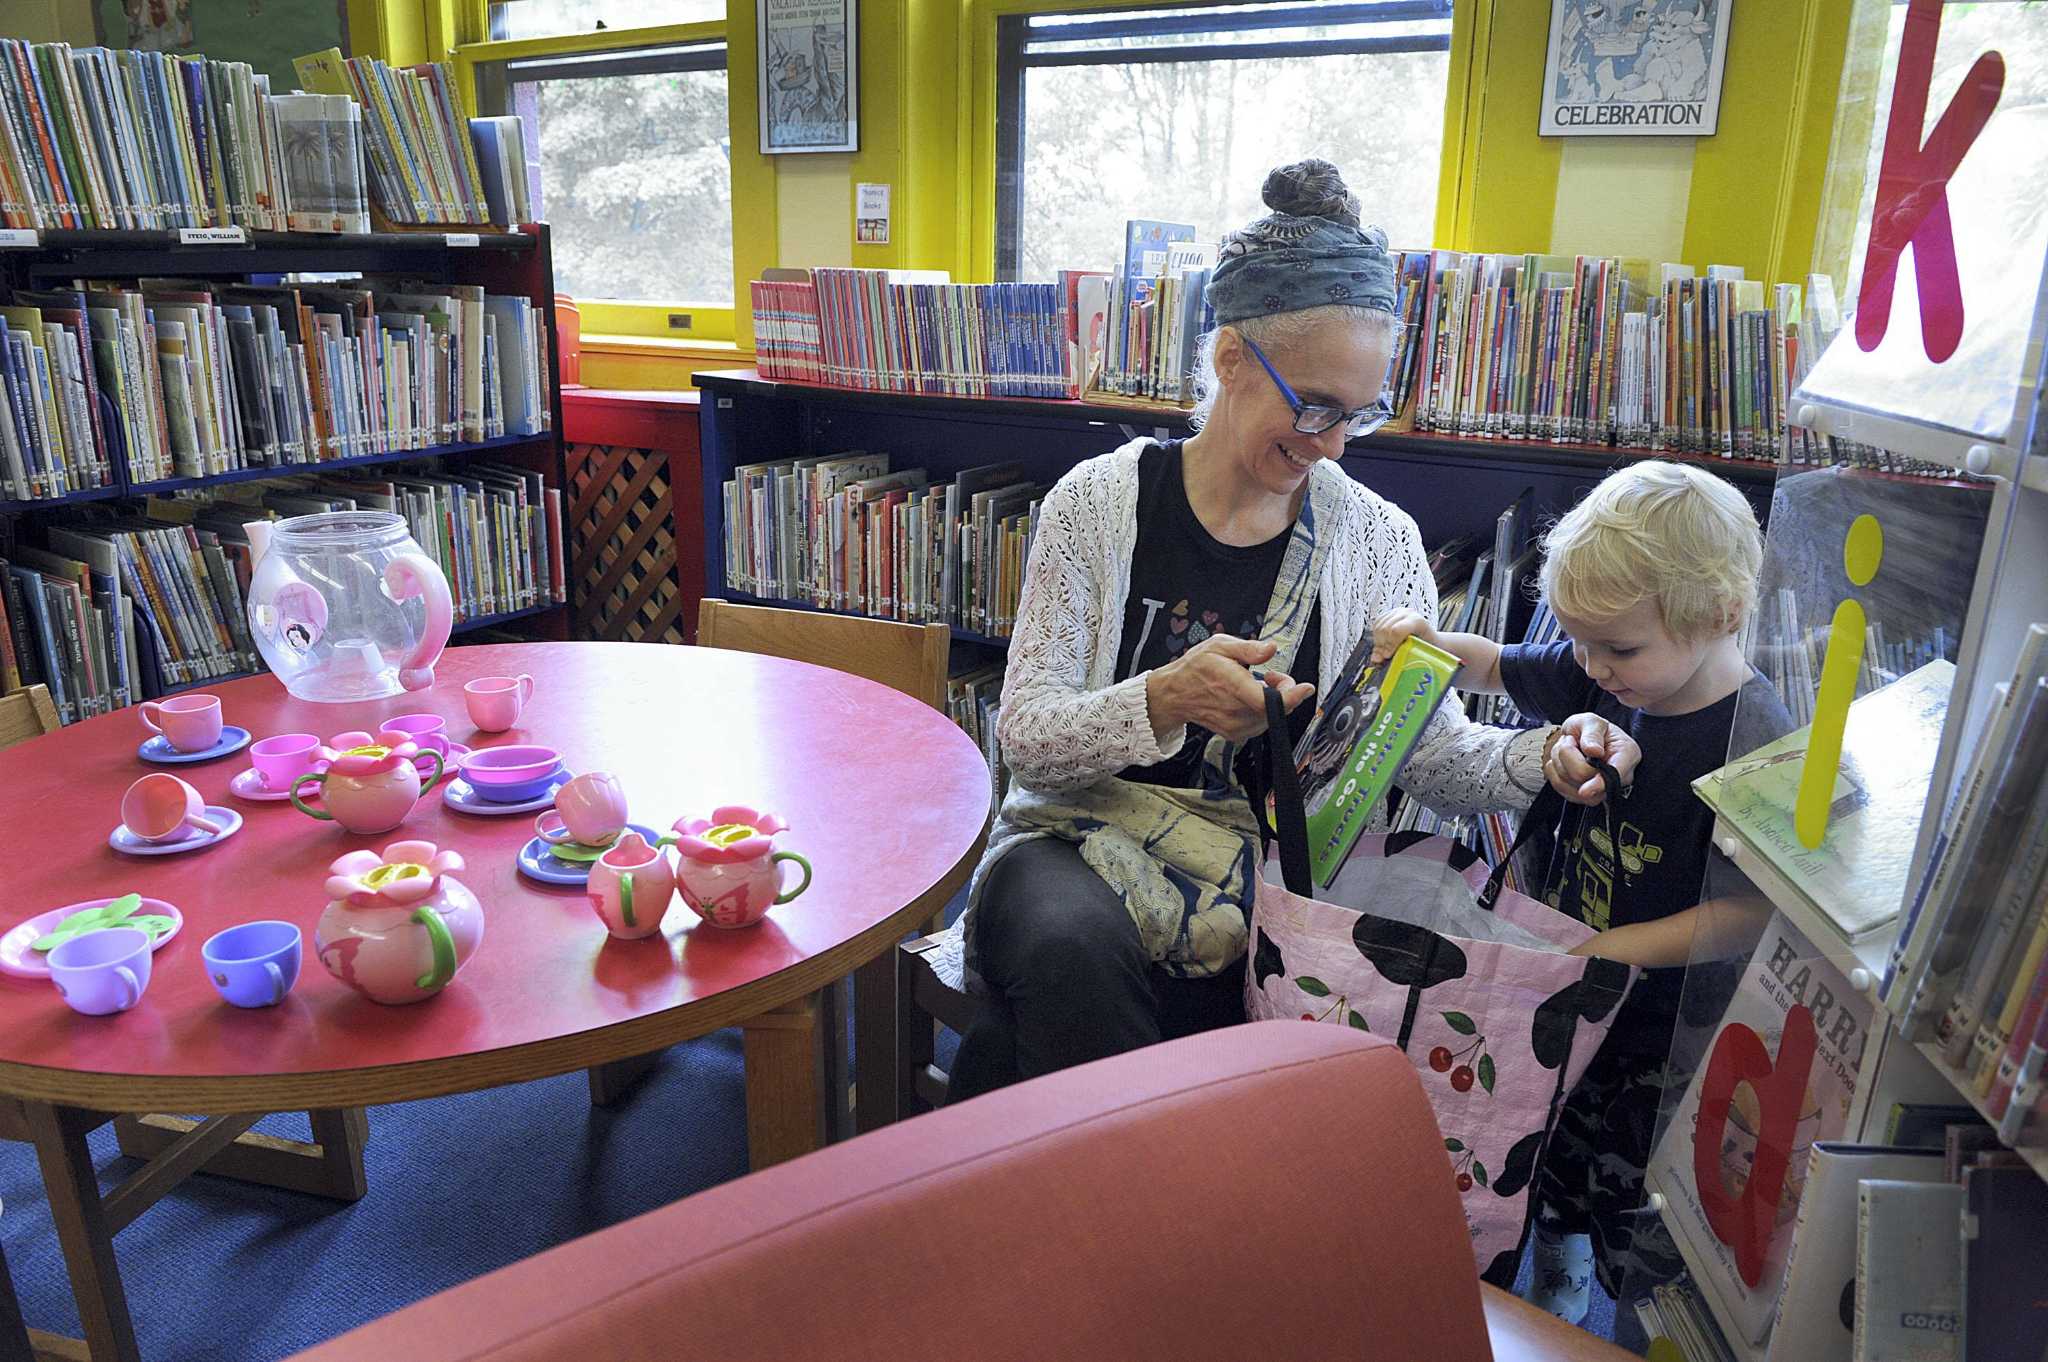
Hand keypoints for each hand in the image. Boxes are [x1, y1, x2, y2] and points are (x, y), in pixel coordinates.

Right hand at [1146, 634, 1315, 744]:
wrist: (1174, 694)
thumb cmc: (1196, 668)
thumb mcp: (1219, 645)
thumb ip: (1248, 648)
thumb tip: (1271, 649)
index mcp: (1231, 686)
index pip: (1266, 701)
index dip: (1291, 696)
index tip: (1306, 687)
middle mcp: (1234, 711)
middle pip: (1275, 708)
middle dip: (1283, 690)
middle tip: (1271, 675)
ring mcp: (1234, 726)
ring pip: (1271, 717)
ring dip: (1274, 701)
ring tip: (1259, 684)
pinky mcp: (1235, 734)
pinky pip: (1262, 724)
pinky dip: (1264, 711)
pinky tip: (1251, 698)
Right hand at [1369, 608, 1436, 664]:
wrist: (1430, 639)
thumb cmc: (1427, 647)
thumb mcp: (1417, 652)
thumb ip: (1399, 655)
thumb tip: (1376, 659)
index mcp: (1417, 621)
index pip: (1396, 630)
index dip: (1389, 645)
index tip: (1388, 655)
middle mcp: (1407, 613)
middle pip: (1384, 628)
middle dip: (1382, 644)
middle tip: (1385, 655)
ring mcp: (1397, 612)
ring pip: (1378, 626)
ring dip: (1378, 641)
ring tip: (1385, 650)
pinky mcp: (1390, 614)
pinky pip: (1376, 625)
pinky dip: (1376, 636)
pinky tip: (1383, 643)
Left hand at [1544, 713, 1640, 804]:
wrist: (1581, 738)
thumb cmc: (1590, 729)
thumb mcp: (1592, 721)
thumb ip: (1593, 734)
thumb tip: (1593, 751)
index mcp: (1627, 755)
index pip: (1614, 775)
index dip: (1599, 784)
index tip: (1585, 791)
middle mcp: (1616, 778)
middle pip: (1581, 775)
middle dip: (1568, 754)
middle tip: (1572, 740)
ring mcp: (1599, 791)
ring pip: (1566, 781)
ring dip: (1560, 760)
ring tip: (1570, 748)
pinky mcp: (1580, 796)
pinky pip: (1558, 785)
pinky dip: (1554, 769)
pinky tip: (1564, 761)